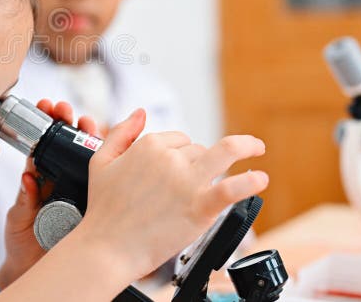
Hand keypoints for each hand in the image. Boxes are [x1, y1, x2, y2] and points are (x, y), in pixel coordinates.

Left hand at [0, 99, 98, 287]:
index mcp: (41, 176)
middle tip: (65, 110)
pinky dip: (109, 162)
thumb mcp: (18, 218)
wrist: (34, 267)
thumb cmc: (22, 243)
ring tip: (87, 122)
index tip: (46, 106)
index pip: (45, 143)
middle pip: (69, 143)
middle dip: (70, 121)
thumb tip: (28, 180)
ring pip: (88, 155)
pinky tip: (110, 148)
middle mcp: (60, 178)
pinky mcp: (93, 201)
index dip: (48, 122)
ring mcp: (78, 188)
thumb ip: (24, 200)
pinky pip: (103, 178)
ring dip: (90, 135)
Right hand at [76, 108, 268, 281]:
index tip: (177, 170)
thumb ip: (121, 133)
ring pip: (224, 154)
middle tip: (190, 186)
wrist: (108, 247)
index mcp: (148, 145)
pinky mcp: (200, 207)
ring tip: (258, 149)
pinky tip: (260, 179)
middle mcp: (170, 158)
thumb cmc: (104, 208)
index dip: (180, 154)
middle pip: (200, 150)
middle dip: (200, 164)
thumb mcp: (100, 161)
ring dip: (246, 147)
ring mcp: (187, 181)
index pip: (179, 139)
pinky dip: (250, 182)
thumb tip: (141, 112)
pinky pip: (232, 188)